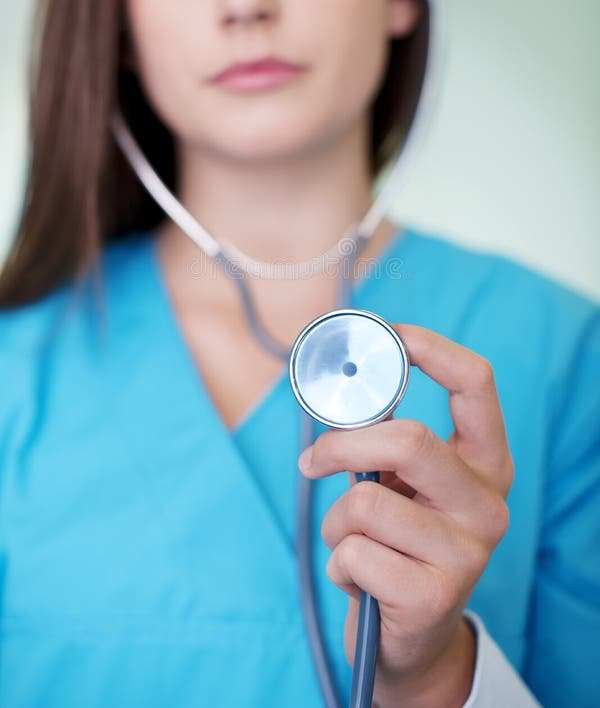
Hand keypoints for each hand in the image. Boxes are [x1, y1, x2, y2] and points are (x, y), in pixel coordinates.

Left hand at [298, 323, 513, 707]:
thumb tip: (333, 383)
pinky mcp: (435, 597)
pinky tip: (361, 580)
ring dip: (337, 523)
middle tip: (312, 460)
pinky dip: (339, 564)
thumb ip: (380, 437)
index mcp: (486, 460)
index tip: (384, 335)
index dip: (427, 347)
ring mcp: (468, 552)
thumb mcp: (399, 482)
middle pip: (409, 439)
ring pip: (367, 503)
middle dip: (343, 445)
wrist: (411, 637)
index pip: (475, 381)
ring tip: (353, 543)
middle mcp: (489, 502)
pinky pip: (355, 554)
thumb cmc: (397, 540)